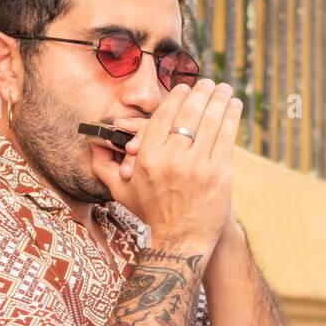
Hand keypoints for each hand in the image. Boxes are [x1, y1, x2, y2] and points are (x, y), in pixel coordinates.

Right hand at [88, 78, 241, 256]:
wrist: (181, 242)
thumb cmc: (151, 214)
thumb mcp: (121, 191)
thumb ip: (105, 165)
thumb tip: (91, 143)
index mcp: (147, 158)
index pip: (163, 117)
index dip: (175, 99)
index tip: (183, 89)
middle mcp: (172, 159)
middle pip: (188, 115)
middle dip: (200, 93)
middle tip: (207, 83)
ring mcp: (198, 166)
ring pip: (210, 122)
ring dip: (218, 100)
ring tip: (224, 88)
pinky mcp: (220, 174)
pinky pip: (226, 137)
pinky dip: (231, 118)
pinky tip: (234, 106)